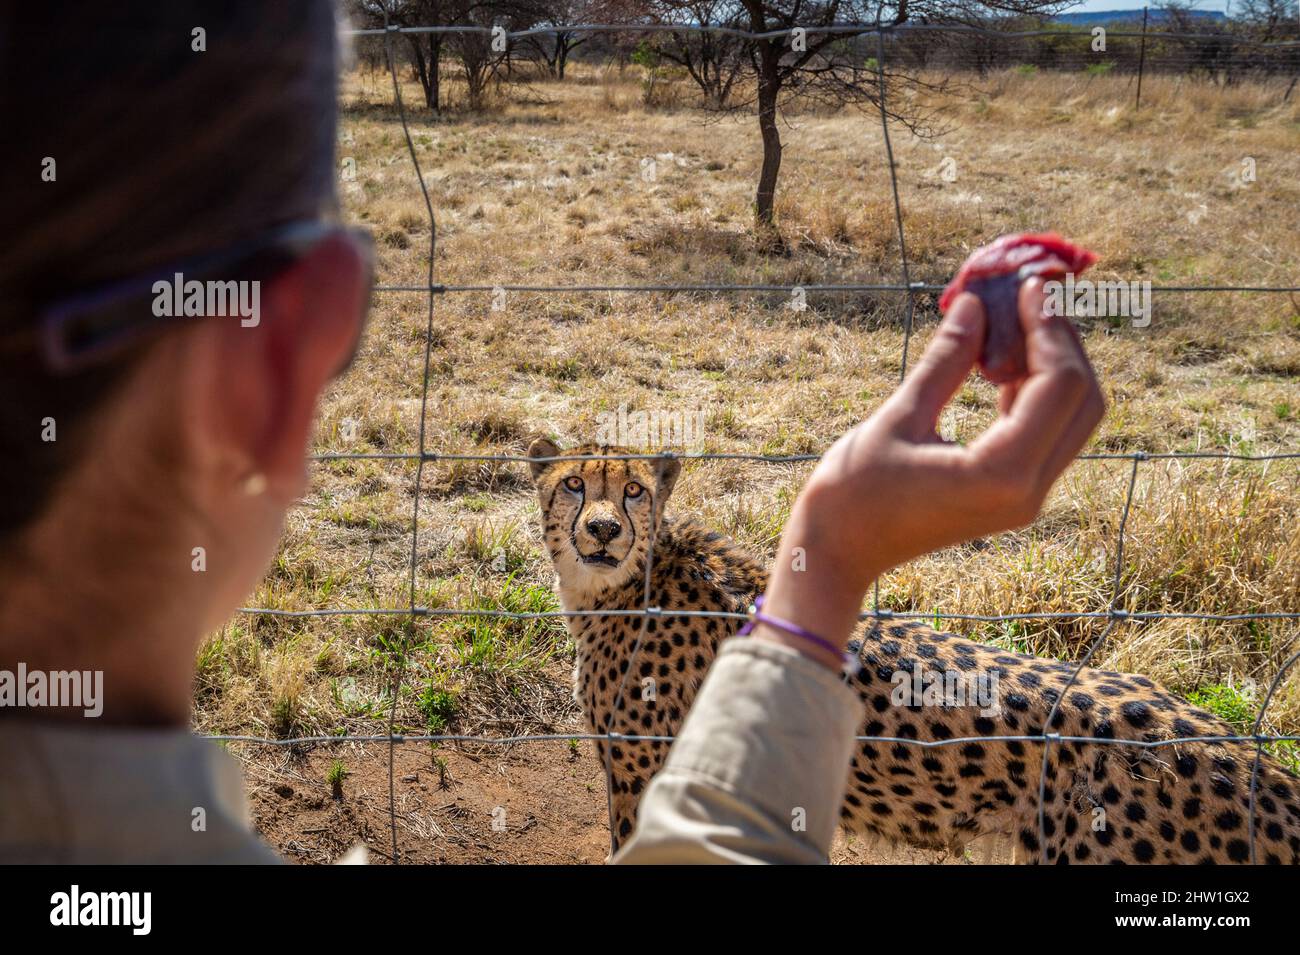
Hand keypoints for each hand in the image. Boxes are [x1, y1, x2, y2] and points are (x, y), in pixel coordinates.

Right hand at [757, 278, 1104, 661]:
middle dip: (1062, 343)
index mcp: (1002, 474)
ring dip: (1053, 365)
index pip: (1060, 386)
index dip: (1050, 328)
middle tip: (1028, 299)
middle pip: (1084, 402)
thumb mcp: (899, 416)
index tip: (1026, 287)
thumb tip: (976, 303)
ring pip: (1073, 418)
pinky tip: (1001, 364)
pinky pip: (1048, 435)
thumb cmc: (853, 492)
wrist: (838, 554)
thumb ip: (946, 360)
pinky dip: (1037, 393)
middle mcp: (1028, 492)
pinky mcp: (1014, 496)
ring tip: (1013, 322)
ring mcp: (1025, 499)